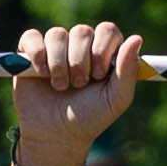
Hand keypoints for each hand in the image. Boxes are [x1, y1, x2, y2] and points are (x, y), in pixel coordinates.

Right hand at [8, 22, 142, 165]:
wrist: (57, 135)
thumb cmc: (90, 117)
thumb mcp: (116, 99)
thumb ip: (128, 70)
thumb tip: (136, 38)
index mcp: (104, 51)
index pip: (107, 30)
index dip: (102, 50)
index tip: (99, 75)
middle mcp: (80, 45)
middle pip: (82, 32)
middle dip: (80, 62)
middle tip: (79, 85)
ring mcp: (55, 47)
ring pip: (57, 34)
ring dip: (59, 64)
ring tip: (60, 86)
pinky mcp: (30, 52)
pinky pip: (32, 37)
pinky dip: (38, 54)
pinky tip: (42, 74)